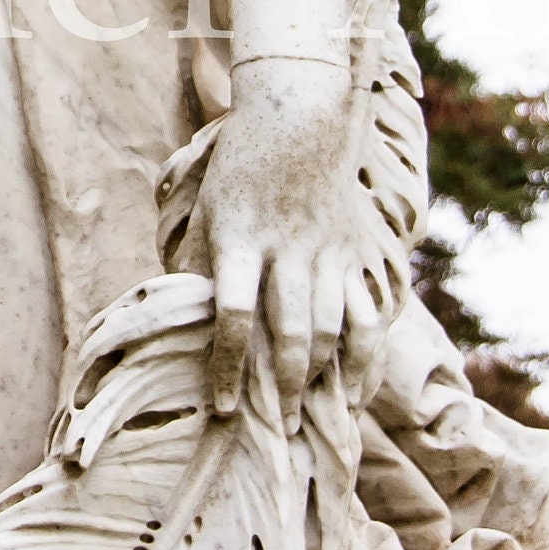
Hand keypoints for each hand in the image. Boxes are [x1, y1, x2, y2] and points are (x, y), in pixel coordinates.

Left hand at [192, 58, 367, 419]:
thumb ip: (198, 268)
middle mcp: (288, 248)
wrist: (297, 116)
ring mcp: (328, 251)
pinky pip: (369, 315)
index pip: (233, 313)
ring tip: (306, 422)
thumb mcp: (206, 213)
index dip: (227, 364)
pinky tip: (356, 395)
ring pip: (331, 326)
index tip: (223, 408)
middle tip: (275, 433)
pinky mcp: (357, 253)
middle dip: (281, 387)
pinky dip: (366, 359)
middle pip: (290, 328)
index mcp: (239, 238)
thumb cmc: (238, 174)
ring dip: (319, 380)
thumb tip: (179, 330)